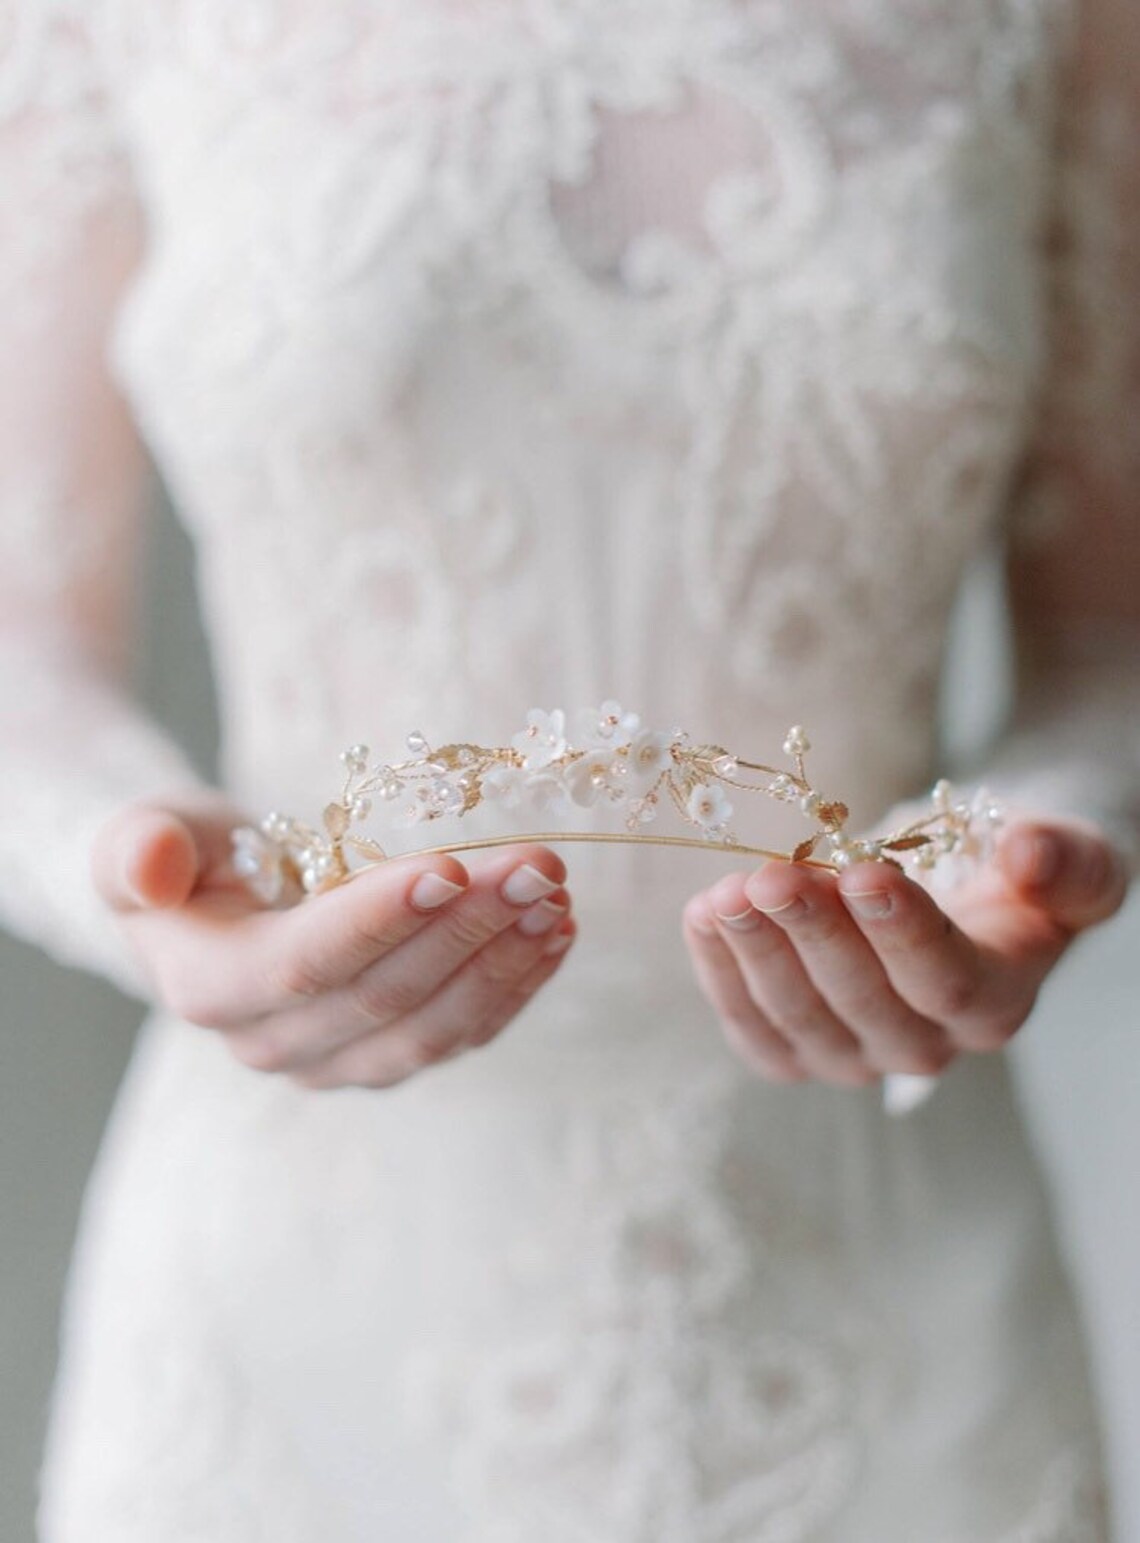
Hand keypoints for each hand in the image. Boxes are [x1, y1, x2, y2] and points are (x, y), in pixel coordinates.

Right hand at [92, 795, 575, 1088]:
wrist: (210, 900)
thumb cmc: (184, 853)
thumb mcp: (144, 830)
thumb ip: (138, 846)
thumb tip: (150, 863)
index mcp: (209, 988)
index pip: (302, 965)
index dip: (378, 921)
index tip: (451, 865)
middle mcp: (273, 1044)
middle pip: (385, 998)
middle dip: (469, 929)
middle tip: (537, 865)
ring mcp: (336, 1061)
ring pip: (432, 1028)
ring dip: (504, 964)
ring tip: (557, 899)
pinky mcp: (386, 1056)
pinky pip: (459, 1034)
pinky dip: (514, 986)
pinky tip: (557, 934)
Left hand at [682, 814, 1127, 1085]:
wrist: (965, 888)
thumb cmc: (1017, 874)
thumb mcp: (1071, 855)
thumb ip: (1064, 862)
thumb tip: (1027, 856)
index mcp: (995, 1004)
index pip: (947, 984)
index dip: (903, 934)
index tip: (862, 873)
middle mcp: (924, 1047)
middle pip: (862, 1004)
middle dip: (812, 935)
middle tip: (774, 876)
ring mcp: (852, 1055)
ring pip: (796, 1019)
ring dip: (756, 952)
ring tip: (730, 892)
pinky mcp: (793, 1048)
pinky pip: (749, 1025)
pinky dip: (719, 971)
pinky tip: (703, 915)